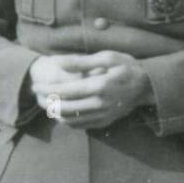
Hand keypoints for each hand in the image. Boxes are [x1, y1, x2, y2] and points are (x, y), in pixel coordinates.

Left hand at [29, 50, 153, 129]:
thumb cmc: (126, 66)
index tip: (35, 85)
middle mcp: (100, 104)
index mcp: (99, 86)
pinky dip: (66, 120)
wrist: (148, 86)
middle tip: (37, 94)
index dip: (46, 89)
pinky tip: (61, 111)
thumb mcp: (106, 57)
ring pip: (69, 120)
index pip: (64, 91)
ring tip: (46, 102)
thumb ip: (80, 61)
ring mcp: (103, 115)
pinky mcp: (105, 122)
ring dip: (53, 112)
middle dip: (45, 102)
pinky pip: (79, 126)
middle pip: (63, 108)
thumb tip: (56, 62)